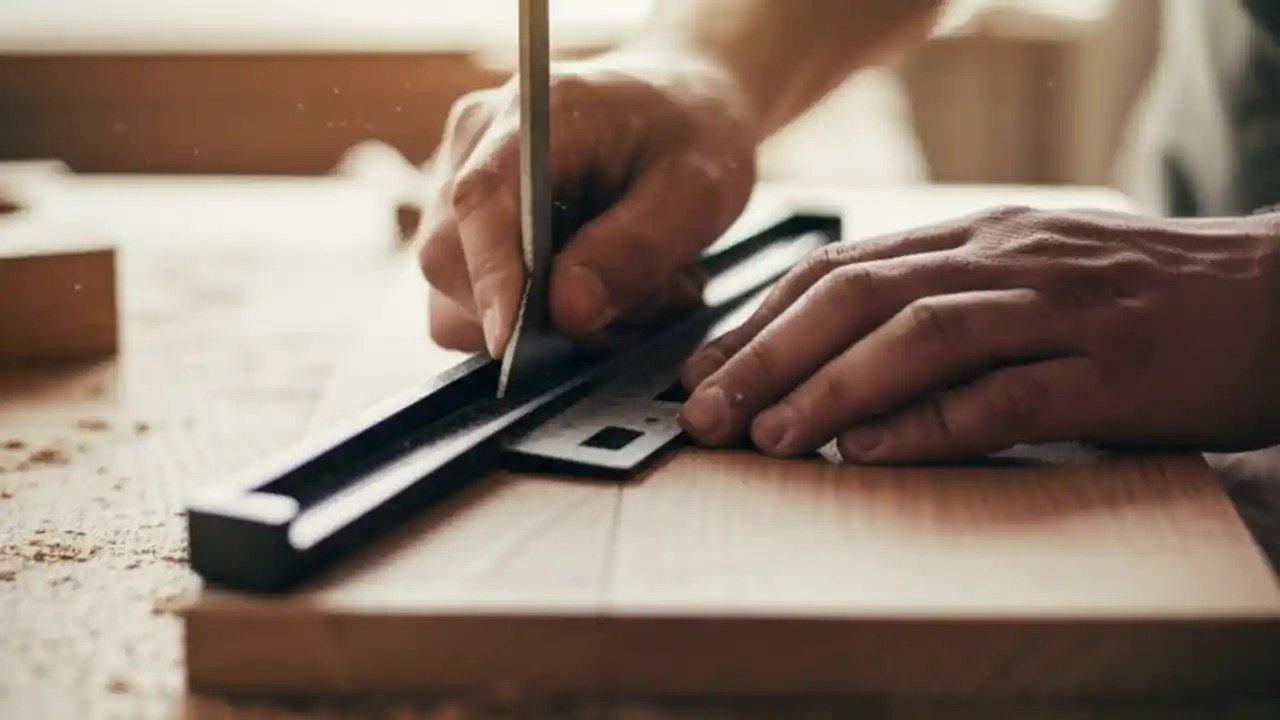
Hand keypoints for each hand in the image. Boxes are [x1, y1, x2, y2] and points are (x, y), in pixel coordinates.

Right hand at [418, 52, 756, 356]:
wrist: (677, 107)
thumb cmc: (692, 135)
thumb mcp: (700, 189)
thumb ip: (638, 248)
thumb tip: (568, 311)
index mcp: (532, 117)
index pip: (481, 201)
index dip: (490, 276)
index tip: (513, 342)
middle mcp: (476, 145)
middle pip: (449, 261)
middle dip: (529, 318)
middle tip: (631, 312)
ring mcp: (457, 185)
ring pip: (454, 297)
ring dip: (535, 328)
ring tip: (625, 298)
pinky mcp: (464, 231)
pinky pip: (471, 305)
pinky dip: (529, 324)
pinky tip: (591, 295)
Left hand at [678, 206, 1279, 461]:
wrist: (1279, 297)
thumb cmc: (1139, 299)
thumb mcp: (1029, 278)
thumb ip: (944, 301)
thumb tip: (837, 357)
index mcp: (980, 237)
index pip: (843, 267)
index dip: (763, 318)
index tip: (706, 368)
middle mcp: (1007, 260)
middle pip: (860, 295)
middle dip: (768, 354)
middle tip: (706, 410)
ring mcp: (1060, 312)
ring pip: (921, 336)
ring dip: (830, 387)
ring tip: (768, 436)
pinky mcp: (1111, 373)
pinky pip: (1004, 397)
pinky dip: (929, 426)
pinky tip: (870, 452)